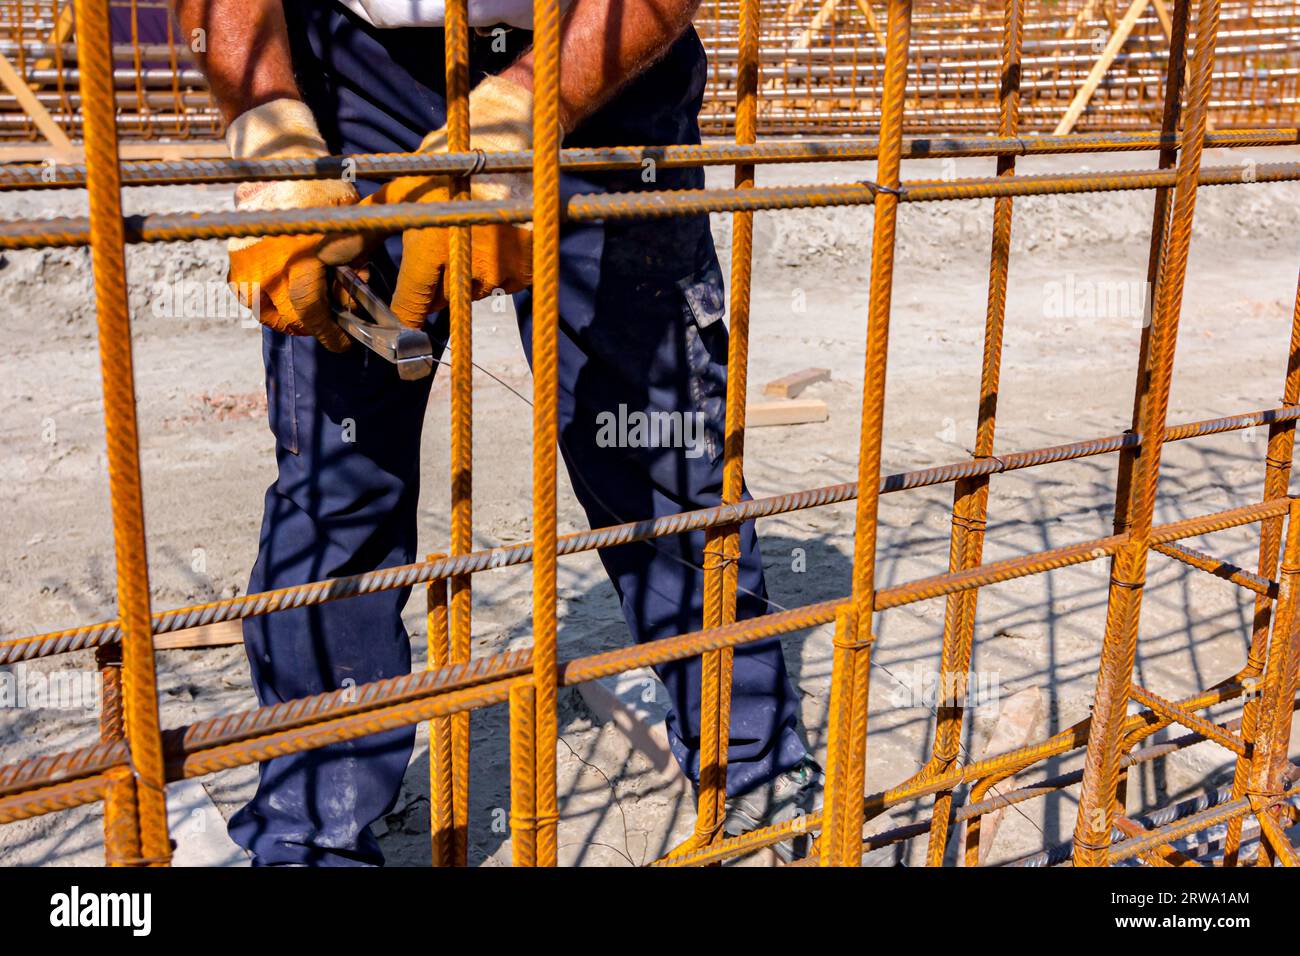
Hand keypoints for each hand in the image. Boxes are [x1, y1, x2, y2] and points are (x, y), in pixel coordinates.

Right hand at [224, 99, 357, 351]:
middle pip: (291, 318)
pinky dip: (270, 304)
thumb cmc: (324, 192)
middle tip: (332, 324)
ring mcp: (245, 262)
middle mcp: (268, 262)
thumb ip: (359, 259)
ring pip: (269, 312)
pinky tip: (289, 296)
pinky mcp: (234, 260)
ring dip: (292, 318)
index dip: (330, 333)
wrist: (279, 164)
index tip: (344, 345)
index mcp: (301, 254)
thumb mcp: (355, 221)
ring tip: (312, 310)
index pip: (311, 310)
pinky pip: (251, 298)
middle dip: (315, 326)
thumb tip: (366, 298)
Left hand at [316, 75, 534, 329]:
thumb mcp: (397, 194)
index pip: (413, 307)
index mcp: (431, 250)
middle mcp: (467, 265)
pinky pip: (502, 287)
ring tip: (467, 241)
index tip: (401, 317)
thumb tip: (331, 256)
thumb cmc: (441, 169)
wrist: (497, 148)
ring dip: (466, 280)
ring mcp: (500, 269)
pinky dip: (496, 273)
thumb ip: (365, 230)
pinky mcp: (525, 268)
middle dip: (436, 287)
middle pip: (442, 303)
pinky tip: (491, 242)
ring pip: (472, 295)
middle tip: (439, 253)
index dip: (404, 315)